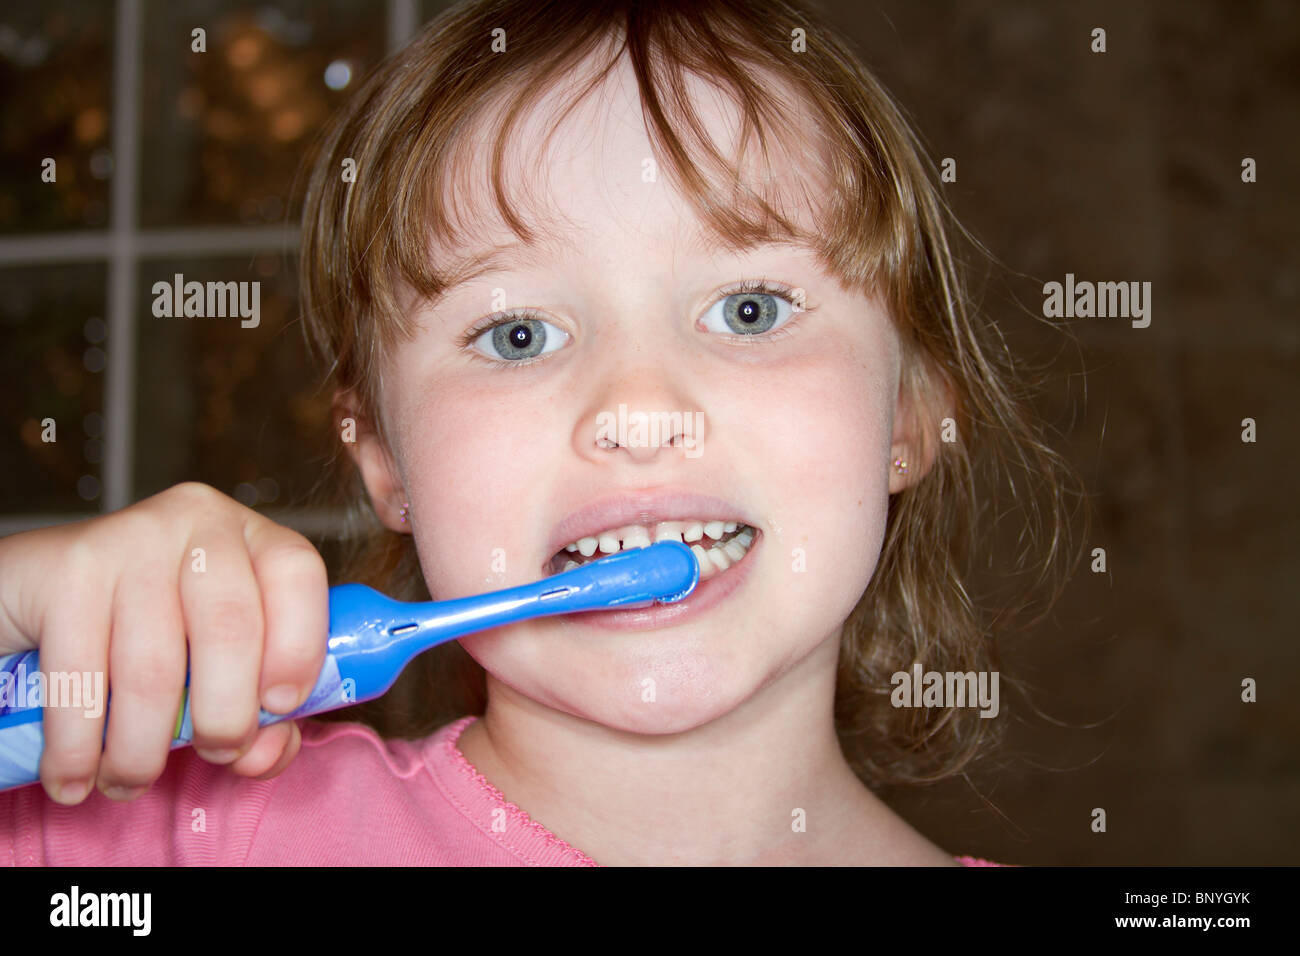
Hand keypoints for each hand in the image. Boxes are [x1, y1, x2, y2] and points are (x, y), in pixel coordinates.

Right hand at [0, 482, 328, 803]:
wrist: (40, 597)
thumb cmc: (150, 634)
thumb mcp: (216, 663)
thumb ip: (260, 713)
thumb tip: (265, 754)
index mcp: (252, 538)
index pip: (297, 573)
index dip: (300, 645)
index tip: (281, 707)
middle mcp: (197, 522)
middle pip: (231, 627)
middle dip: (226, 715)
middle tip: (214, 753)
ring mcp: (129, 537)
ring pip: (153, 668)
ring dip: (142, 749)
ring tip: (130, 781)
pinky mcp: (67, 569)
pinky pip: (80, 677)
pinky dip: (77, 748)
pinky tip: (73, 776)